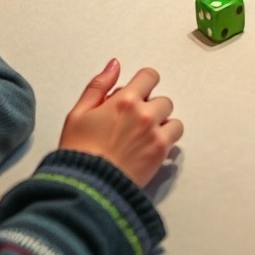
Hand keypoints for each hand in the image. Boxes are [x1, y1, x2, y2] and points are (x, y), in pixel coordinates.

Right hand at [58, 59, 182, 188]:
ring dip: (161, 123)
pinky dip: (167, 138)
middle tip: (134, 120)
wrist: (86, 189)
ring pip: (172, 117)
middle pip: (162, 99)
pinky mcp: (161, 153)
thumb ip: (98, 85)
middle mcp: (144, 114)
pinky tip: (149, 146)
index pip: (150, 76)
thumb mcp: (78, 113)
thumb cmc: (79, 153)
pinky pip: (175, 136)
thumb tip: (114, 65)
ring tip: (143, 135)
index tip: (138, 92)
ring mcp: (155, 134)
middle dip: (150, 106)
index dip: (144, 83)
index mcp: (124, 101)